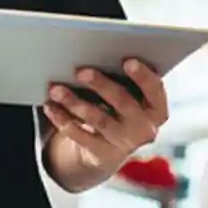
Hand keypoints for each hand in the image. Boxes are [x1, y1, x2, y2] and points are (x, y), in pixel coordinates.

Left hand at [42, 58, 168, 171]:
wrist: (110, 147)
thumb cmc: (119, 106)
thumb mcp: (129, 94)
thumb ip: (123, 78)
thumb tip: (96, 53)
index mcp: (157, 108)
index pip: (155, 89)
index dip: (143, 76)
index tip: (128, 61)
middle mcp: (145, 127)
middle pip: (123, 102)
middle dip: (101, 85)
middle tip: (81, 71)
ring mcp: (124, 143)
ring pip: (98, 119)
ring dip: (75, 102)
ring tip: (56, 89)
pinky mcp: (102, 154)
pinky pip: (79, 135)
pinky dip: (62, 119)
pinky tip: (50, 106)